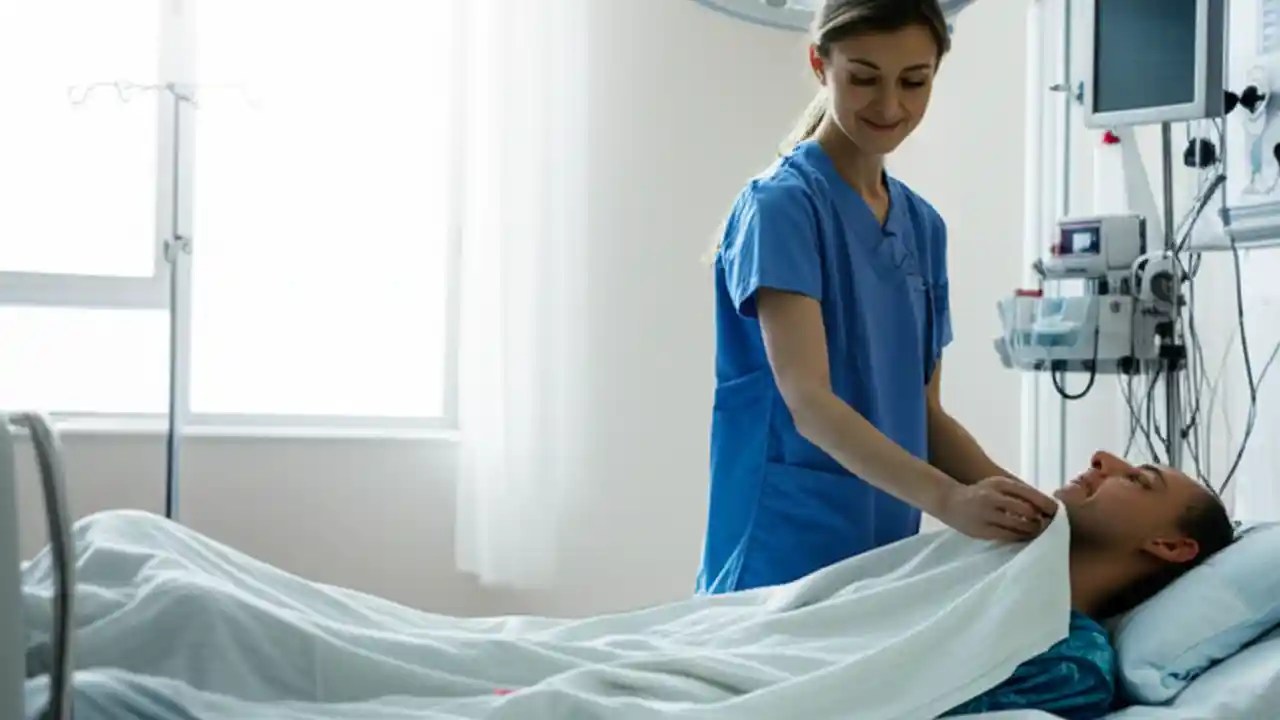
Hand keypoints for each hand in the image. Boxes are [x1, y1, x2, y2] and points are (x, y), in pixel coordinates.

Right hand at [935, 477, 1057, 541]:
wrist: (949, 501)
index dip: (1047, 504)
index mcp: (999, 483)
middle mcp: (992, 497)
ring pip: (1019, 525)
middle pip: (1028, 511)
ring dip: (1032, 529)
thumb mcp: (997, 485)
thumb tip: (1046, 504)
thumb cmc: (979, 493)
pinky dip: (1020, 536)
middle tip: (1048, 524)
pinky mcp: (982, 530)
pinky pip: (1008, 535)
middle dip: (1041, 519)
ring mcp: (986, 514)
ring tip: (1036, 530)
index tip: (1056, 512)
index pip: (1031, 494)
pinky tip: (1024, 536)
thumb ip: (1019, 492)